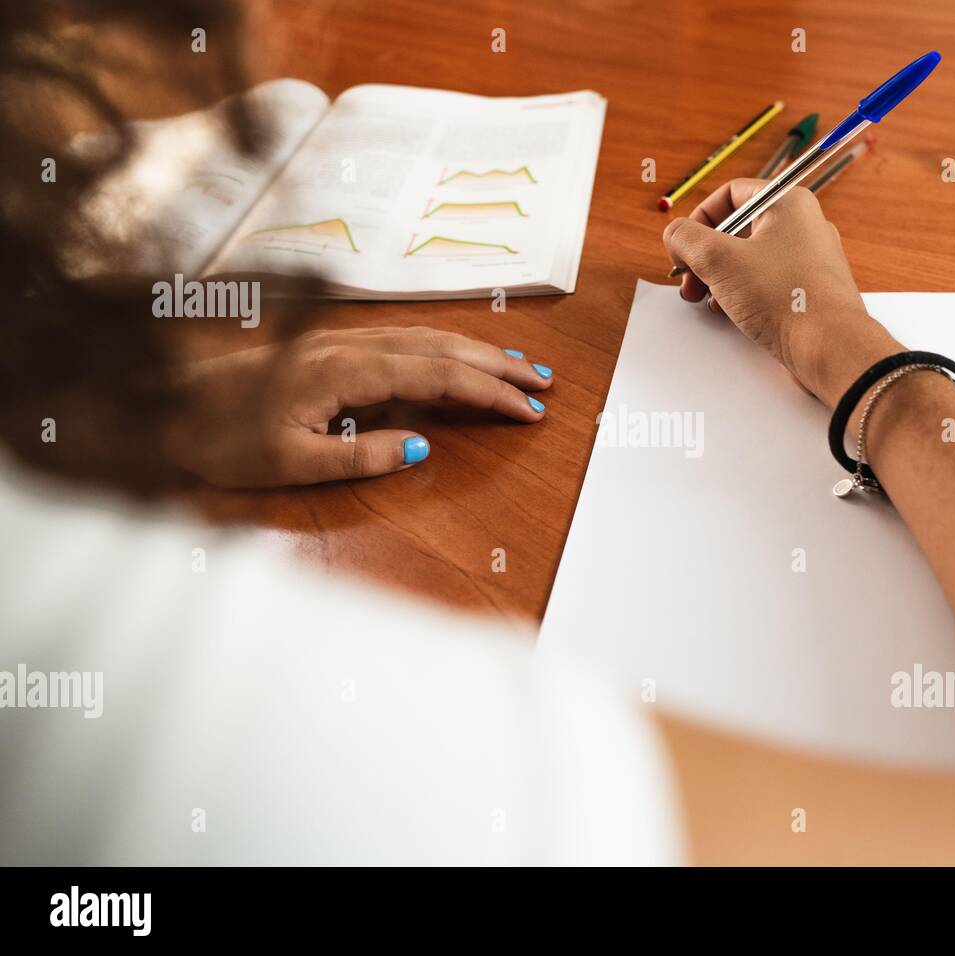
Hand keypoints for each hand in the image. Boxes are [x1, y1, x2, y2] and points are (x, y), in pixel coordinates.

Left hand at [166, 327, 553, 486]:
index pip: (439, 377)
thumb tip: (422, 446)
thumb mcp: (290, 464)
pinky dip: (444, 351)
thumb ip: (360, 456)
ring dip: (478, 352)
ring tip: (520, 368)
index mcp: (346, 371)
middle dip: (499, 365)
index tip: (530, 411)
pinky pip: (405, 343)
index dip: (490, 392)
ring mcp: (342, 342)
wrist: (162, 405)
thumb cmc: (221, 438)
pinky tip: (458, 359)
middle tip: (546, 386)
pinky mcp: (333, 349)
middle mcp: (351, 346)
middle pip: (442, 348)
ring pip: (427, 340)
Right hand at [662, 179, 900, 406]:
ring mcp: (810, 259)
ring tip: (707, 301)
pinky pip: (767, 281)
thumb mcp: (719, 261)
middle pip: (738, 228)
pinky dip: (743, 293)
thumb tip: (675, 234)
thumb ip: (687, 239)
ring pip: (751, 257)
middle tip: (689, 281)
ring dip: (720, 277)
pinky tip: (731, 313)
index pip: (731, 193)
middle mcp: (804, 225)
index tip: (685, 246)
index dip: (699, 217)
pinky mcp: (809, 289)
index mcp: (788, 203)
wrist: (830, 347)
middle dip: (705, 256)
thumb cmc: (786, 298)